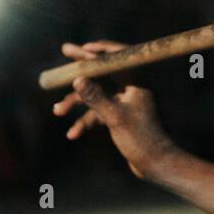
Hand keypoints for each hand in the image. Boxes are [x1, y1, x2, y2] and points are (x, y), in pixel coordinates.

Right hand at [52, 41, 177, 178]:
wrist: (155, 164)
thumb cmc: (141, 138)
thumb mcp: (114, 117)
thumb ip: (95, 97)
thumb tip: (77, 79)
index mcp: (136, 82)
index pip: (115, 58)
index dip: (95, 51)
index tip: (77, 49)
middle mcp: (131, 88)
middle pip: (102, 74)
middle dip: (80, 73)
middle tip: (60, 66)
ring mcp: (124, 102)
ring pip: (96, 95)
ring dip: (77, 103)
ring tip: (57, 111)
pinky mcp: (120, 116)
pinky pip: (98, 113)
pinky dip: (85, 121)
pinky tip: (72, 133)